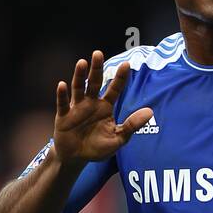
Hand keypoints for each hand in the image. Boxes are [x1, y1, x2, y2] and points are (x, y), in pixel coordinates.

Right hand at [53, 50, 153, 165]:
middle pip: (94, 83)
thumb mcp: (118, 139)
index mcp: (105, 107)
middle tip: (98, 54)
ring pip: (78, 88)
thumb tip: (150, 111)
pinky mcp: (64, 116)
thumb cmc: (98, 147)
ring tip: (82, 63)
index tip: (127, 65)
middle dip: (96, 69)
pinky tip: (62, 85)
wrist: (77, 158)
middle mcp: (91, 103)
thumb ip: (132, 125)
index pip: (114, 89)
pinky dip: (62, 95)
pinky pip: (63, 104)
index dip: (120, 78)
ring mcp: (77, 108)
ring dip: (79, 76)